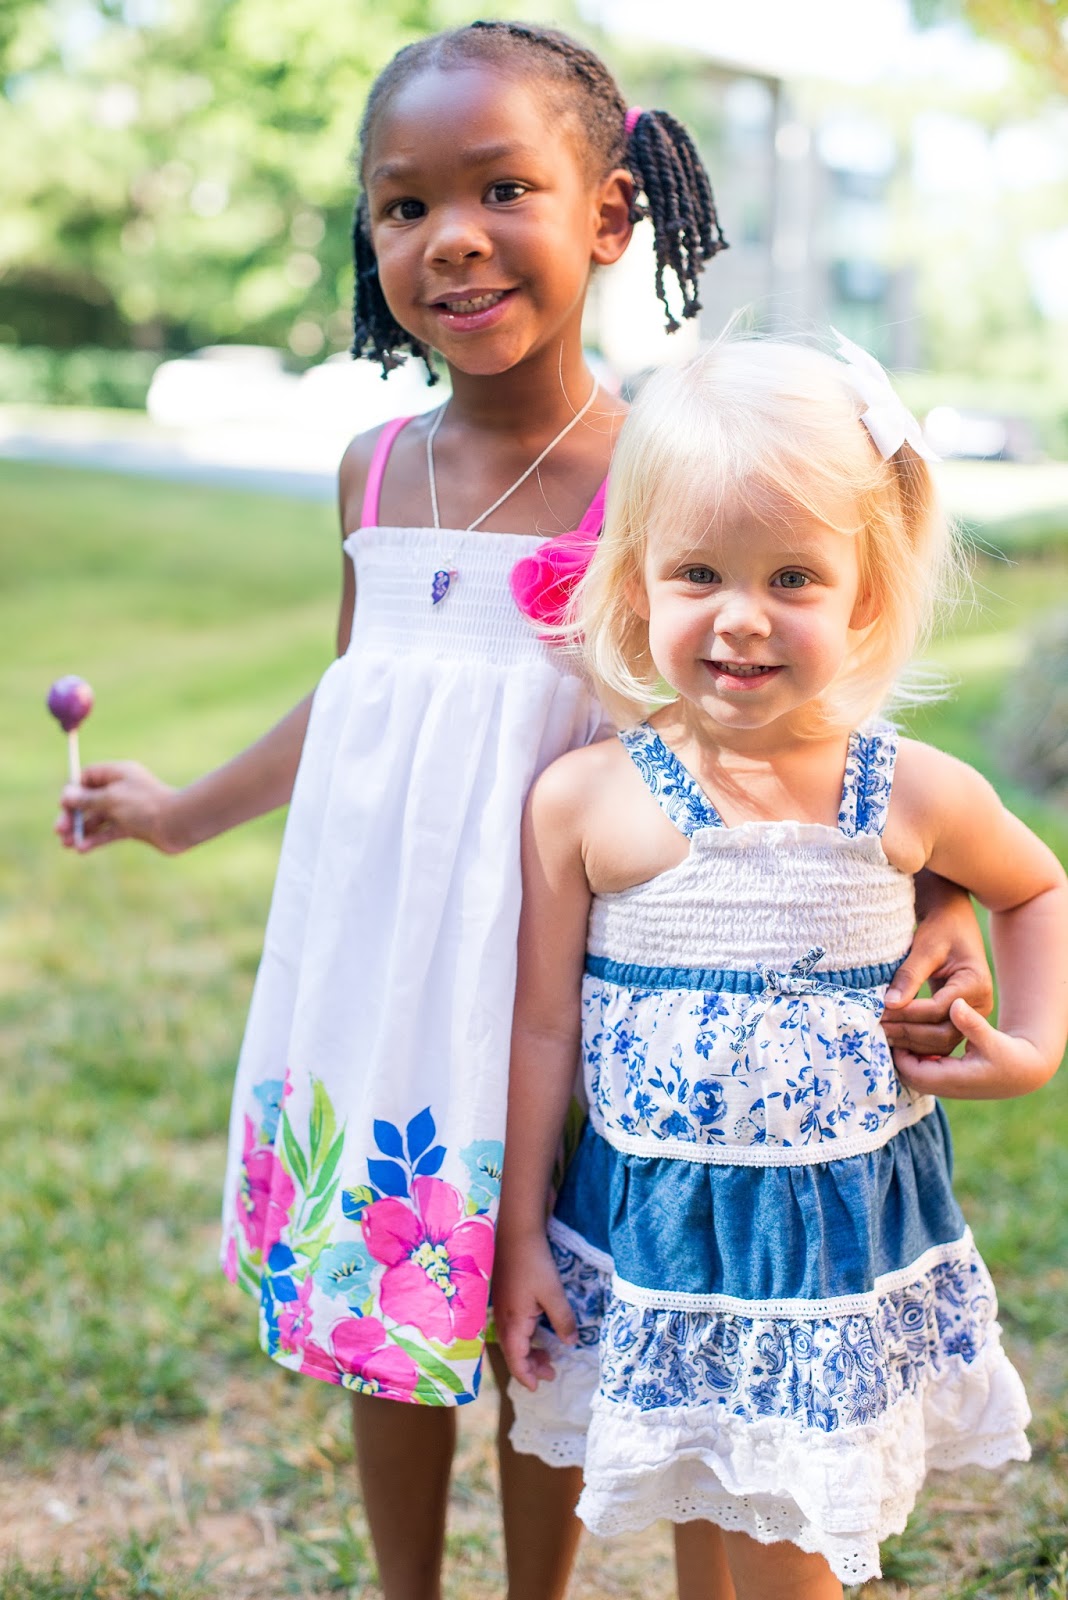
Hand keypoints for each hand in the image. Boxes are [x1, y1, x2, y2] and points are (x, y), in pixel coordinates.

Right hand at [55, 761, 182, 854]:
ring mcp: (128, 808)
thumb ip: (87, 799)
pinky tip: (82, 849)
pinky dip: (96, 839)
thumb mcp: (111, 799)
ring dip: (82, 830)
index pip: (89, 777)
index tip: (63, 805)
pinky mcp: (134, 826)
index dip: (74, 790)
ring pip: (98, 818)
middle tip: (60, 830)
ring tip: (67, 844)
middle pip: (90, 800)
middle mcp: (122, 789)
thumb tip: (67, 794)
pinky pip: (109, 832)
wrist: (178, 824)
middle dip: (74, 815)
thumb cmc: (146, 805)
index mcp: (119, 773)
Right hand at [493, 1235, 576, 1391]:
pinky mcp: (504, 1298)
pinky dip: (524, 1338)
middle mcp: (503, 1319)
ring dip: (528, 1352)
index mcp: (513, 1323)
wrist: (515, 1233)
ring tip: (547, 1356)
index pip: (516, 1361)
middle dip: (530, 1367)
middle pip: (513, 1353)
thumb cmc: (534, 1263)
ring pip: (512, 1340)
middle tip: (551, 1373)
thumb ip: (563, 1320)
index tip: (538, 1388)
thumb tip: (570, 1343)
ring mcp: (501, 1308)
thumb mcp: (553, 1293)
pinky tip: (536, 1331)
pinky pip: (511, 1328)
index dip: (526, 1376)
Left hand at [881, 880, 993, 1056]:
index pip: (938, 1009)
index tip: (881, 1011)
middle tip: (878, 1027)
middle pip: (943, 1032)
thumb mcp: (925, 947)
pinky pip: (939, 1039)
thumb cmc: (941, 929)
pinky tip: (896, 1038)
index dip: (907, 1013)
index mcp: (975, 984)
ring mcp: (971, 1017)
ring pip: (942, 1042)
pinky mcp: (959, 1021)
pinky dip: (917, 1043)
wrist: (954, 924)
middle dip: (908, 1032)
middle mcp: (979, 1006)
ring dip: (910, 1042)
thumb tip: (889, 1004)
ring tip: (882, 1034)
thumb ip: (909, 976)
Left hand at [895, 999, 1056, 1099]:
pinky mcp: (946, 1080)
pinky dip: (911, 1055)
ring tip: (891, 1028)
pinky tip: (907, 1035)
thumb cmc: (1010, 1055)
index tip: (889, 1027)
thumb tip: (955, 1005)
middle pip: (906, 1073)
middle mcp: (945, 1087)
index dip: (897, 1050)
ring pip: (911, 1072)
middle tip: (883, 1026)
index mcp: (953, 1078)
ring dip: (901, 1053)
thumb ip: (972, 1024)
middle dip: (894, 1051)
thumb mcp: (992, 1039)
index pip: (911, 1070)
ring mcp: (945, 1086)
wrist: (1023, 1072)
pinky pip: (920, 1070)